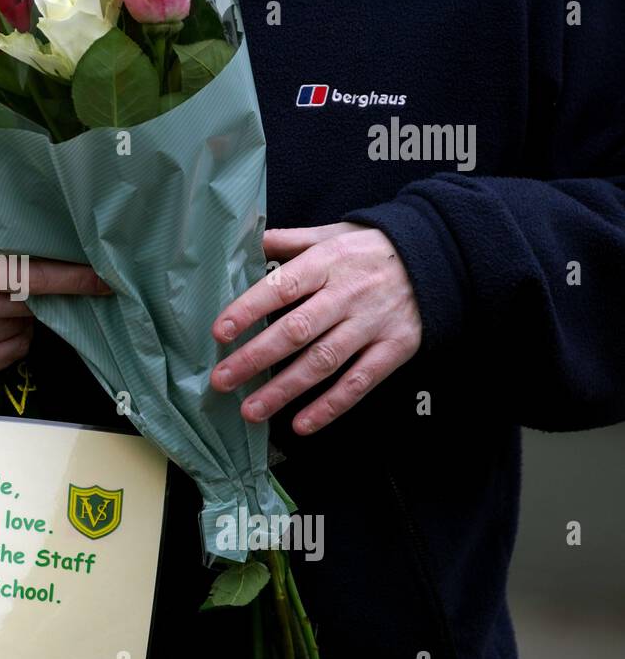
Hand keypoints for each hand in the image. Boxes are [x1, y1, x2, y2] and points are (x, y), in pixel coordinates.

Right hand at [0, 224, 110, 381]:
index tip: (105, 278)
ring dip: (22, 317)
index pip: (29, 274)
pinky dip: (9, 338)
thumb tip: (49, 243)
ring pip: (24, 330)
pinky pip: (10, 353)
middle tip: (49, 283)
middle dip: (47, 295)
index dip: (71, 278)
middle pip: (32, 305)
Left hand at [210, 222, 421, 434]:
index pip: (282, 286)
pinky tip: (302, 424)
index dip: (250, 309)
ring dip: (285, 390)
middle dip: (256, 357)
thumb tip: (243, 243)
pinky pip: (359, 382)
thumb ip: (287, 241)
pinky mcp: (395, 348)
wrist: (438, 257)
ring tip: (251, 410)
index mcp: (327, 262)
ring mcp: (372, 324)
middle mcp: (348, 294)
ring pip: (323, 361)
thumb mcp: (330, 234)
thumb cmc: (369, 248)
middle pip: (297, 330)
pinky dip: (330, 406)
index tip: (221, 332)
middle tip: (222, 380)